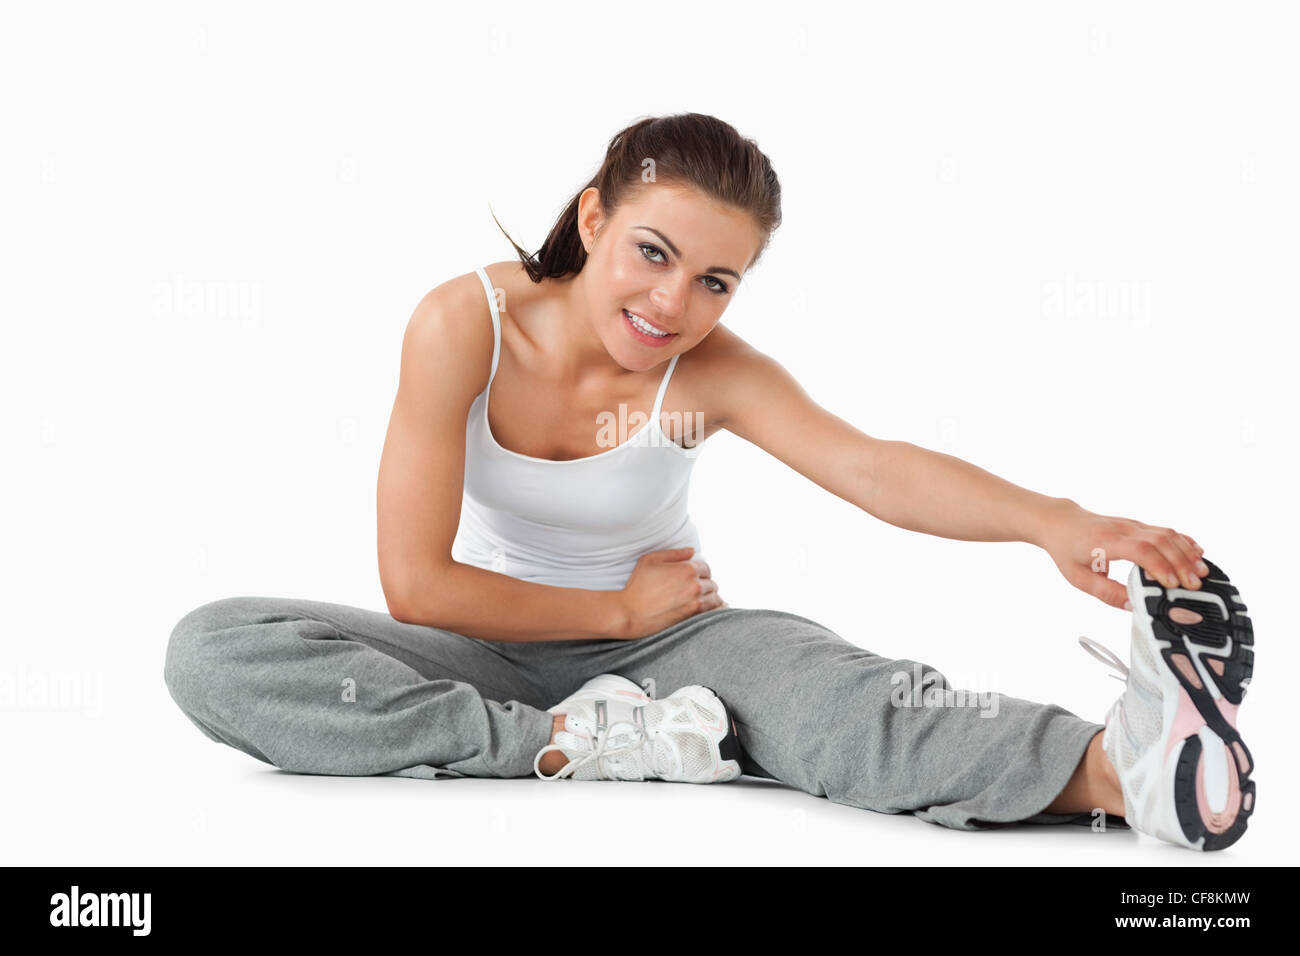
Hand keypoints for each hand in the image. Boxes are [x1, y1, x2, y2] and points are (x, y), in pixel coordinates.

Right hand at [616, 547, 725, 638]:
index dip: (700, 571)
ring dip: (711, 596)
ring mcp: (696, 603)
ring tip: (704, 599)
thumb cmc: (638, 585)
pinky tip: (716, 608)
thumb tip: (692, 550)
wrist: (630, 612)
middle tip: (695, 589)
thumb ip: (674, 553)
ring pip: (715, 597)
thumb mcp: (650, 560)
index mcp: (687, 569)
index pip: (705, 567)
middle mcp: (695, 585)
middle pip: (711, 583)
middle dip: (705, 584)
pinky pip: (715, 612)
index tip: (694, 576)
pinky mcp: (694, 618)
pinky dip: (718, 609)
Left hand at [1039, 500, 1209, 610]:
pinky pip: (1165, 531)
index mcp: (1106, 542)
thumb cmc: (1068, 550)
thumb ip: (1106, 592)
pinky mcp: (1138, 525)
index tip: (1173, 584)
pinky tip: (1196, 553)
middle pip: (1160, 541)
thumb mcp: (1079, 578)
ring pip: (1167, 534)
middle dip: (1180, 563)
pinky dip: (1183, 541)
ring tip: (1202, 573)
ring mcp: (1133, 525)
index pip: (1140, 550)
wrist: (1061, 522)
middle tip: (1195, 585)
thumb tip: (1133, 606)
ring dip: (1186, 553)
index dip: (1159, 566)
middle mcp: (1123, 529)